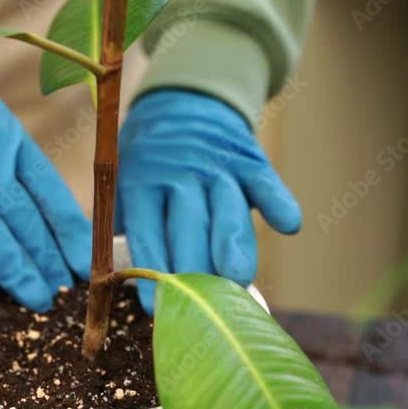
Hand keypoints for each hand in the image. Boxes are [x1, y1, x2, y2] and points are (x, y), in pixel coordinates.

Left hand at [116, 90, 301, 313]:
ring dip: (233, 243)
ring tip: (239, 278)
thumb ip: (129, 226)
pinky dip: (277, 200)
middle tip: (203, 304)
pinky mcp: (248, 157)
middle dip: (195, 266)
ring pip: (226, 207)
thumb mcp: (126, 184)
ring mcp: (216, 165)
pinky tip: (288, 225)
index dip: (153, 271)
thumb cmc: (150, 164)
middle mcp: (178, 174)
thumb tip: (119, 281)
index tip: (157, 307)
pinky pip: (265, 180)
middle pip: (188, 225)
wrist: (182, 102)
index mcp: (141, 184)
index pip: (147, 233)